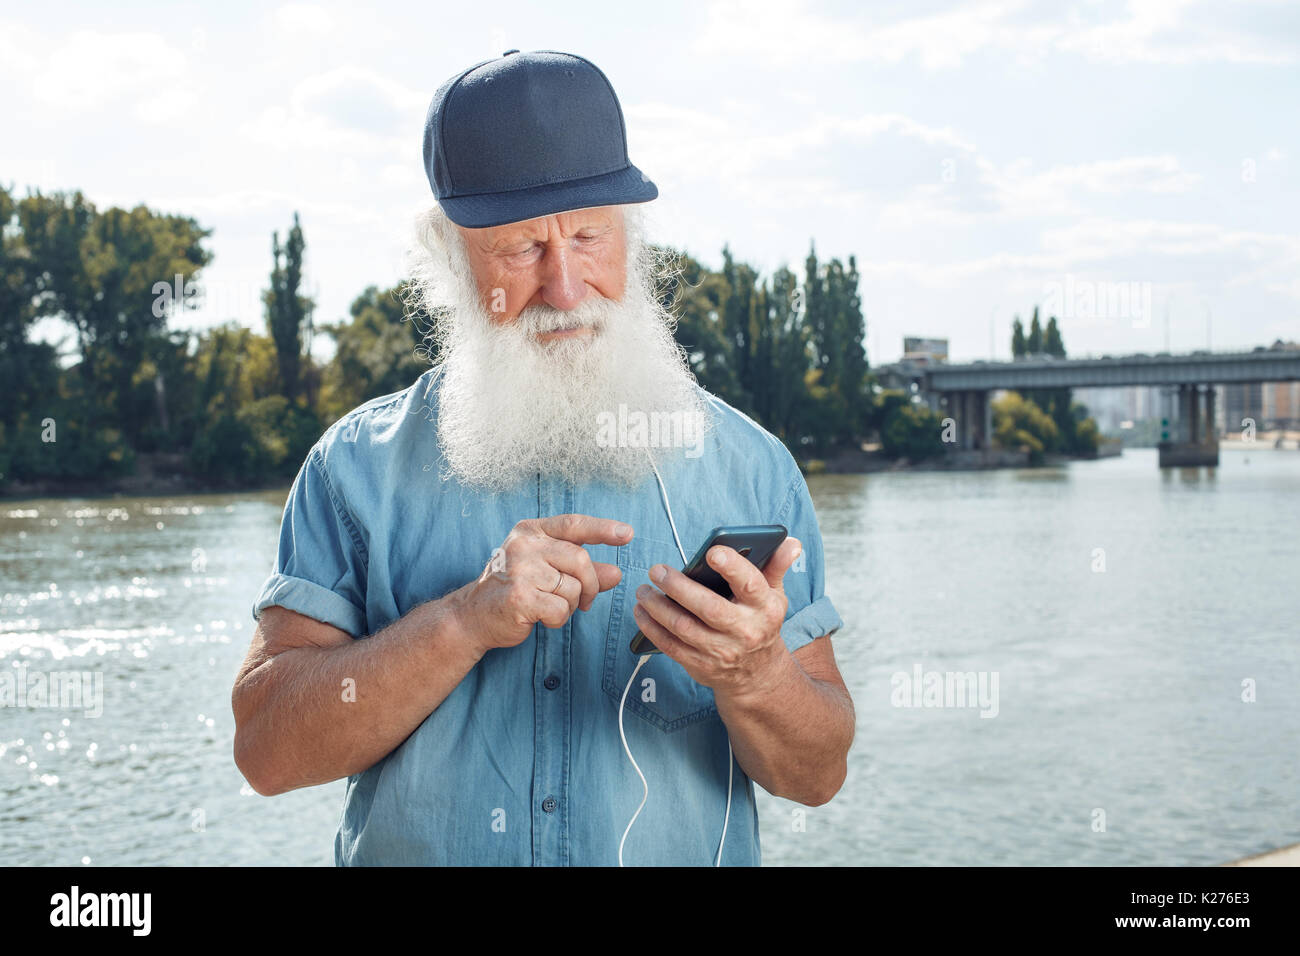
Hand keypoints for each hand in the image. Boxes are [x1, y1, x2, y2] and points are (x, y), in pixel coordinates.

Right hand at [450, 514, 630, 655]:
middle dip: (590, 584)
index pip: (573, 525)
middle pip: (580, 559)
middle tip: (585, 601)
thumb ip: (581, 570)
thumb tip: (615, 573)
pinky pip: (561, 609)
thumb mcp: (547, 572)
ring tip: (552, 607)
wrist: (473, 616)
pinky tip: (541, 618)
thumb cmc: (514, 589)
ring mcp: (520, 570)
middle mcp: (524, 545)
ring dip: (571, 605)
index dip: (602, 529)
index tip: (627, 534)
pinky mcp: (519, 596)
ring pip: (572, 587)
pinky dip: (558, 619)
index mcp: (531, 531)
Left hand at [632, 537, 802, 700]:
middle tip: (656, 570)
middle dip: (678, 587)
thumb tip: (790, 543)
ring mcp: (721, 651)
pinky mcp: (701, 666)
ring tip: (643, 589)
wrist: (758, 675)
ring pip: (683, 628)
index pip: (750, 584)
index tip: (713, 551)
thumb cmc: (760, 622)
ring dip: (658, 607)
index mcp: (764, 607)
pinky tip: (641, 611)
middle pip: (708, 608)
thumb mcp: (774, 595)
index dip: (732, 567)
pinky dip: (652, 628)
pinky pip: (671, 646)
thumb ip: (776, 566)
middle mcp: (744, 631)